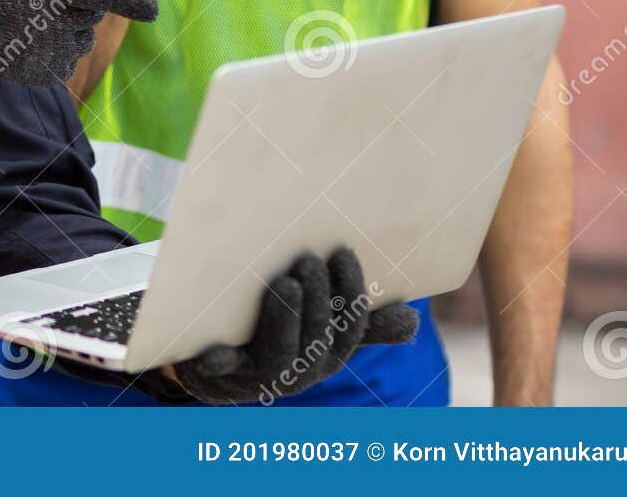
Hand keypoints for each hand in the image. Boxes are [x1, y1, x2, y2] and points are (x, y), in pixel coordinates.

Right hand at [0, 0, 157, 86]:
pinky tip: (27, 38)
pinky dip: (56, 49)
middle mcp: (54, 19)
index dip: (132, 0)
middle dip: (79, 2)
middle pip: (92, 12)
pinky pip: (66, 60)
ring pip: (82, 38)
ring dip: (70, 27)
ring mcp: (47, 49)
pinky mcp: (40, 72)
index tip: (152, 11)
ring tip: (30, 17)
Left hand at [170, 247, 416, 404]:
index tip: (342, 251)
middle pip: (318, 339)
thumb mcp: (323, 327)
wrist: (217, 364)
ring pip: (281, 354)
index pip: (350, 326)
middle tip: (307, 259)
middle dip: (318, 300)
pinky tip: (213, 351)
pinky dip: (220, 361)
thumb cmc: (280, 334)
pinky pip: (223, 370)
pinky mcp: (221, 375)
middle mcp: (300, 370)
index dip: (350, 291)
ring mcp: (260, 374)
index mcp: (328, 354)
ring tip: (284, 283)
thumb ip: (363, 323)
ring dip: (285, 319)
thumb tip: (413, 320)